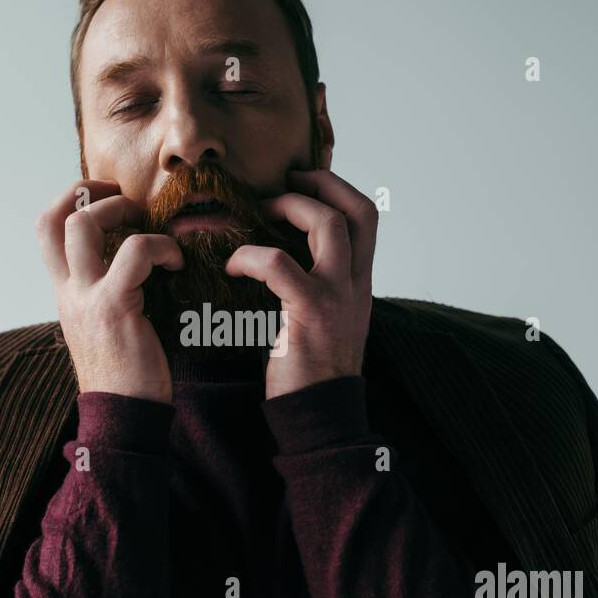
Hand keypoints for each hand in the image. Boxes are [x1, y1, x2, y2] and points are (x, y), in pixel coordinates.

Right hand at [36, 179, 183, 403]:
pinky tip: (178, 264)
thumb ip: (109, 294)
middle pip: (54, 219)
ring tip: (153, 228)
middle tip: (131, 204)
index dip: (71, 200)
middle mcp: (68, 293)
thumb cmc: (128, 376)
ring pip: (82, 226)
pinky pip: (135, 252)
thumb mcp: (107, 327)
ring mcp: (86, 299)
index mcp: (66, 295)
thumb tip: (139, 264)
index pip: (45, 230)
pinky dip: (161, 247)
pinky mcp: (114, 308)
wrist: (126, 419)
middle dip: (92, 194)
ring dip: (122, 211)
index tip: (106, 198)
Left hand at [223, 168, 377, 399]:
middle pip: (357, 212)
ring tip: (261, 213)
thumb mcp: (326, 321)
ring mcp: (339, 297)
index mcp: (359, 284)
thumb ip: (316, 287)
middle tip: (282, 184)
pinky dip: (252, 256)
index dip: (337, 190)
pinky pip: (280, 266)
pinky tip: (231, 265)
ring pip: (329, 226)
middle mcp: (357, 285)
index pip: (366, 219)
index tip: (304, 181)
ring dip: (291, 208)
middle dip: (320, 185)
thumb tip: (284, 260)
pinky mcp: (312, 313)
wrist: (318, 416)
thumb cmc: (309, 372)